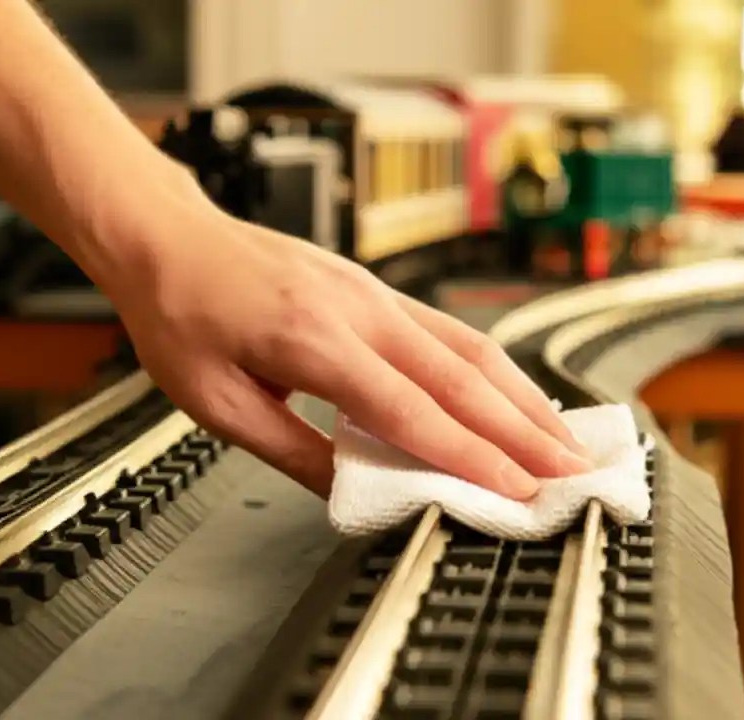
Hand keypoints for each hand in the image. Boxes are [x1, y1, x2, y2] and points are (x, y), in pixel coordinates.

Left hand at [98, 175, 591, 499]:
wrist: (169, 235)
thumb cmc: (181, 312)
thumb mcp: (215, 401)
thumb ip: (291, 449)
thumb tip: (350, 493)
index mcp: (316, 341)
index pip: (413, 411)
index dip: (473, 458)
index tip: (521, 491)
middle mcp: (360, 310)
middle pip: (463, 377)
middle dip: (525, 430)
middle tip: (575, 470)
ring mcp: (375, 293)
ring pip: (470, 347)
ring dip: (522, 397)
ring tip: (564, 439)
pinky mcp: (377, 289)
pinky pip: (449, 331)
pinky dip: (493, 369)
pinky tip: (511, 396)